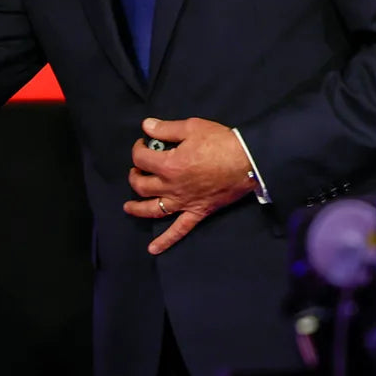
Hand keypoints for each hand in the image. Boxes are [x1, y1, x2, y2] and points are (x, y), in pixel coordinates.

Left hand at [123, 117, 253, 254]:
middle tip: (138, 169)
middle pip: (141, 185)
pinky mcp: (198, 212)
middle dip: (135, 175)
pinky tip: (153, 249)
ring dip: (137, 208)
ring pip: (153, 209)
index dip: (138, 148)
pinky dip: (166, 241)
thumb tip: (146, 126)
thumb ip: (165, 128)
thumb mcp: (191, 127)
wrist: (248, 160)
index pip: (141, 158)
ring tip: (128, 207)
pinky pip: (180, 230)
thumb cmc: (220, 142)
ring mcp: (184, 202)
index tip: (143, 143)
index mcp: (168, 165)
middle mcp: (171, 187)